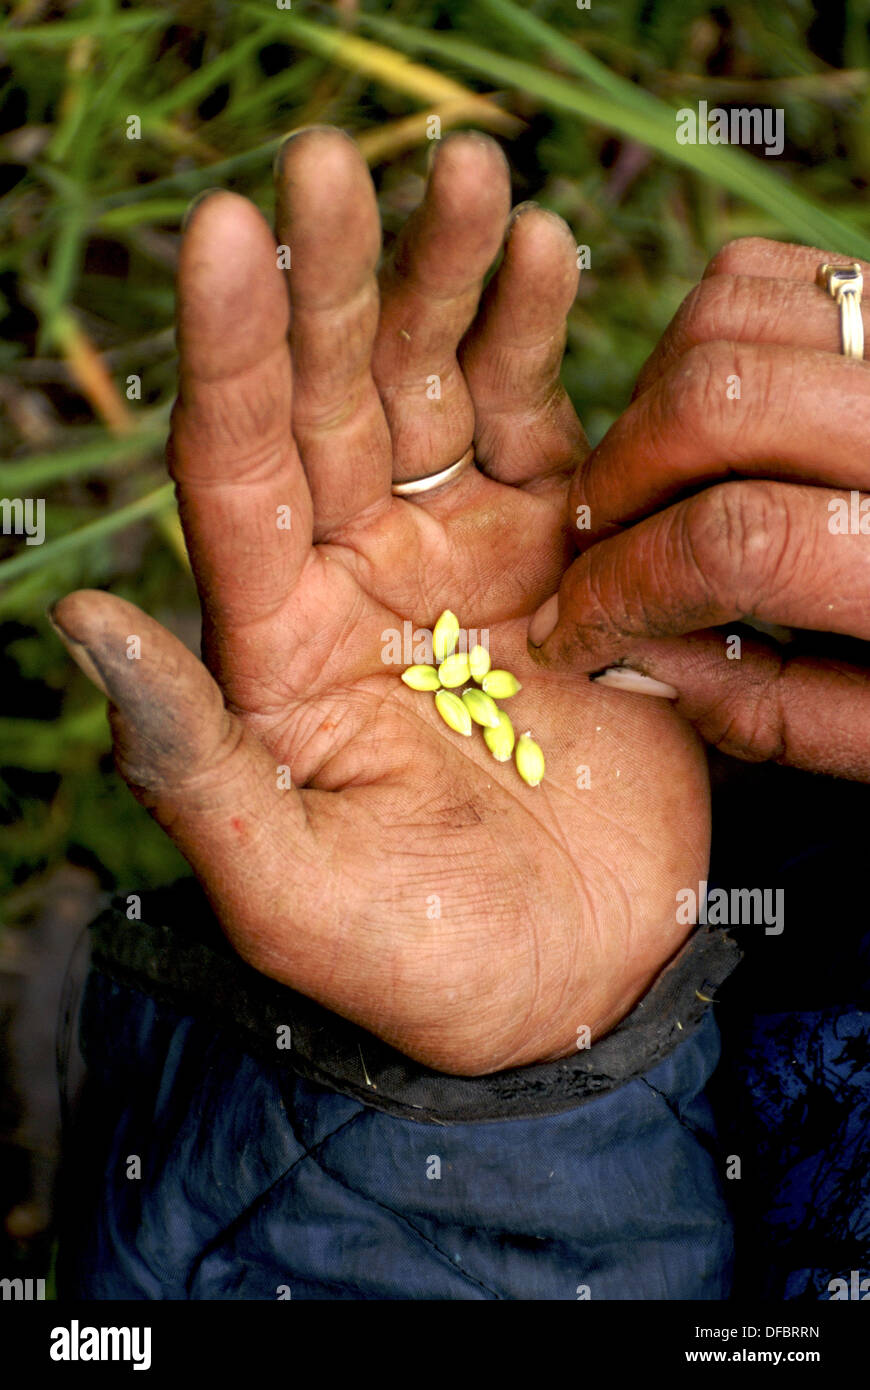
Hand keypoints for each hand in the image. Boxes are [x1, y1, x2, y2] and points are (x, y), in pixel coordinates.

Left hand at [50, 130, 707, 1073]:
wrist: (572, 989)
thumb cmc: (421, 969)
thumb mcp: (289, 890)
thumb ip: (191, 761)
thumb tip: (80, 623)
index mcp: (274, 644)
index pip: (233, 470)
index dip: (225, 353)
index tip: (219, 232)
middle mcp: (353, 577)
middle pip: (329, 399)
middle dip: (329, 280)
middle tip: (330, 162)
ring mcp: (458, 557)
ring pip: (437, 390)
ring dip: (445, 280)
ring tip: (467, 170)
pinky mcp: (554, 559)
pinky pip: (540, 430)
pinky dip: (545, 343)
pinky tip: (545, 257)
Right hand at [529, 236, 869, 781]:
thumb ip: (771, 710)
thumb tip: (635, 652)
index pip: (738, 543)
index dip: (623, 591)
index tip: (575, 631)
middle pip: (717, 405)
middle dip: (616, 491)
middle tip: (595, 556)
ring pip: (729, 319)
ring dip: (650, 410)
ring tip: (645, 491)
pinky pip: (769, 278)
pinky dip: (703, 338)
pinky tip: (703, 422)